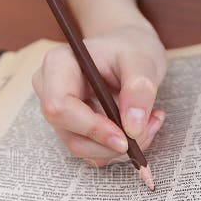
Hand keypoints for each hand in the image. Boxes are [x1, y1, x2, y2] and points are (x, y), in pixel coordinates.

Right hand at [32, 24, 166, 165]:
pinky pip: (92, 151)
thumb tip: (132, 128)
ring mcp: (60, 113)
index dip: (91, 128)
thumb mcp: (142, 59)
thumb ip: (139, 89)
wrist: (129, 52)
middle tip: (149, 126)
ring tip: (150, 121)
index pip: (59, 106)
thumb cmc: (131, 49)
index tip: (126, 137)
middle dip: (111, 142)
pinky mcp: (72, 129)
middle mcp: (50, 90)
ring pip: (82, 148)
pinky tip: (140, 126)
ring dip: (119, 147)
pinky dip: (118, 147)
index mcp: (58, 64)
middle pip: (70, 134)